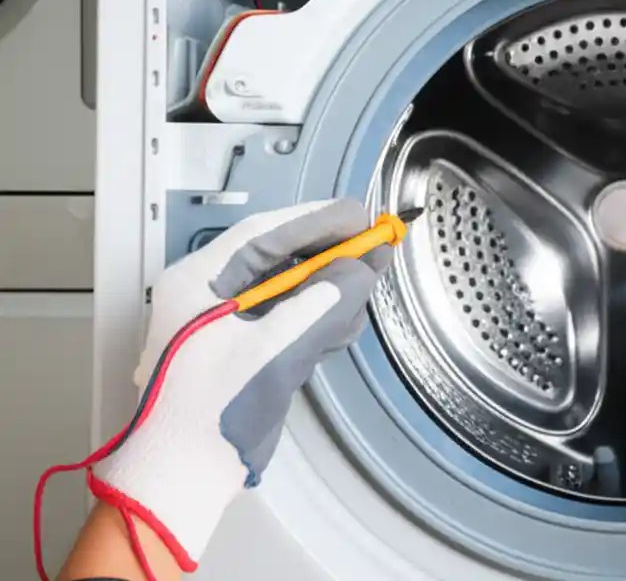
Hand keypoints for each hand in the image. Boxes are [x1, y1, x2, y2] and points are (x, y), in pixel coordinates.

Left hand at [89, 199, 391, 571]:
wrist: (182, 479)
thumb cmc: (207, 414)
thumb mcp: (271, 353)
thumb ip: (321, 306)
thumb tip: (362, 271)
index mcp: (198, 282)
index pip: (263, 234)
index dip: (315, 221)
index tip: (359, 215)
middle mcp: (210, 296)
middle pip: (280, 260)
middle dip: (329, 258)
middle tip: (375, 249)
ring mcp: (229, 326)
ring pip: (290, 291)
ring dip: (328, 293)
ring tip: (361, 294)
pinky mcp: (247, 353)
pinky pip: (291, 321)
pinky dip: (320, 321)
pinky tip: (342, 326)